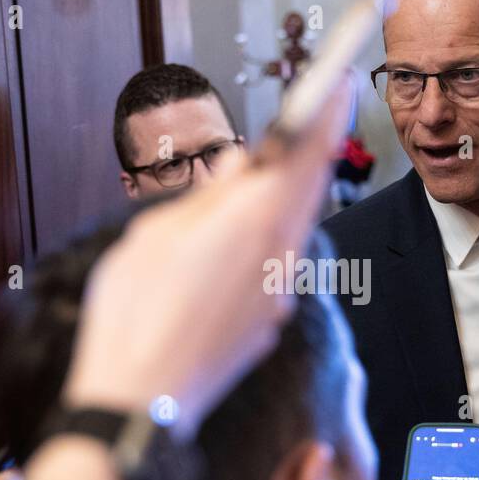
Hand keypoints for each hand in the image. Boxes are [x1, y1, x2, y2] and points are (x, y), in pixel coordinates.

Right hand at [61, 76, 351, 435]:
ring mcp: (278, 292)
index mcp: (253, 220)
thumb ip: (208, 196)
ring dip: (288, 194)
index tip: (344, 80)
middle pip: (308, 188)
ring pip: (294, 226)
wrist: (138, 399)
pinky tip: (244, 233)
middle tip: (317, 113)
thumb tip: (237, 168)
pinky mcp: (268, 321)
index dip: (328, 112)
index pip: (306, 152)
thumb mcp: (158, 233)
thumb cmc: (134, 313)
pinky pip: (278, 263)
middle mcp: (279, 254)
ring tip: (270, 169)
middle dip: (313, 149)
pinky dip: (269, 236)